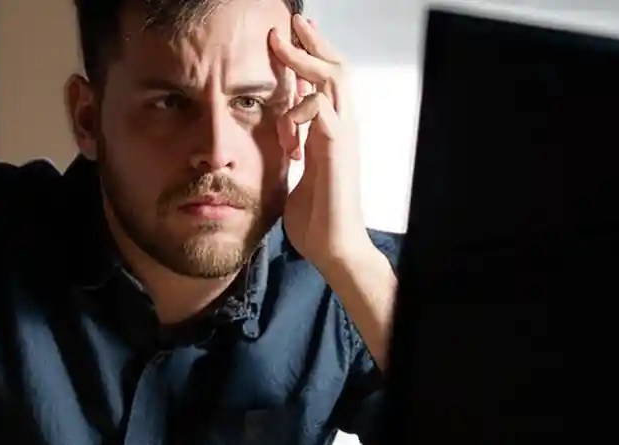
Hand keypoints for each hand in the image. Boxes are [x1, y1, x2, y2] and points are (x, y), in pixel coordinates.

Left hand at [269, 14, 367, 269]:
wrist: (334, 248)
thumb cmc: (315, 219)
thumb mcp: (294, 175)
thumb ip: (289, 151)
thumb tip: (275, 140)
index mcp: (330, 133)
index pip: (325, 83)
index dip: (309, 57)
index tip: (288, 37)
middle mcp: (341, 129)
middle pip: (336, 70)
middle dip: (314, 43)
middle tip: (293, 22)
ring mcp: (344, 138)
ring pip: (334, 81)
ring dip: (307, 59)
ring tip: (285, 42)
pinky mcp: (338, 152)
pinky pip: (323, 112)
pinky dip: (302, 106)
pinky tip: (286, 117)